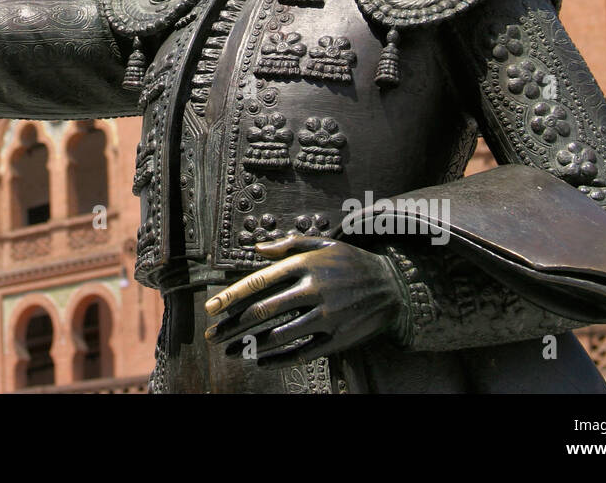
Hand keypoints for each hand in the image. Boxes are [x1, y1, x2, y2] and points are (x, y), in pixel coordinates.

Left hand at [204, 234, 404, 359]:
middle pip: (262, 311)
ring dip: (249, 345)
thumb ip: (288, 245)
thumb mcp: (323, 244)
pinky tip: (261, 362)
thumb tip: (256, 249)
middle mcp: (313, 291)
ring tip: (231, 351)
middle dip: (232, 325)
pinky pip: (302, 353)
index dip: (231, 297)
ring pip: (279, 335)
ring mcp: (326, 317)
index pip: (258, 282)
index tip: (211, 308)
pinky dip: (278, 360)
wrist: (393, 286)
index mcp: (305, 266)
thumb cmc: (352, 262)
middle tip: (212, 335)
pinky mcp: (338, 339)